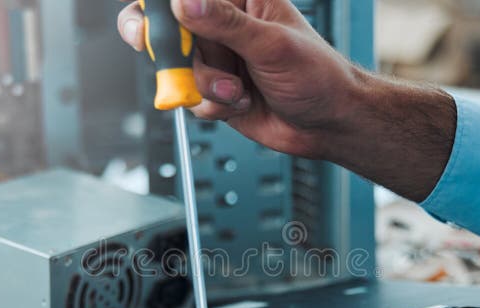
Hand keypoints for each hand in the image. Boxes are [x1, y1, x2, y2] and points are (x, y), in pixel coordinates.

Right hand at [117, 0, 359, 159]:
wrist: (328, 124)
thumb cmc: (317, 75)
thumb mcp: (271, 44)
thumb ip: (225, 23)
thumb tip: (185, 3)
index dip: (162, 5)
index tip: (151, 20)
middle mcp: (223, 25)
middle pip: (169, 27)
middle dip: (169, 47)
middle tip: (166, 52)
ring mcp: (218, 58)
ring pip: (179, 68)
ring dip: (206, 84)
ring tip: (237, 90)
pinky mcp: (214, 91)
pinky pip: (191, 97)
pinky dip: (212, 105)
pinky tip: (241, 103)